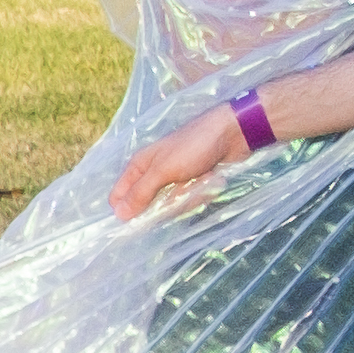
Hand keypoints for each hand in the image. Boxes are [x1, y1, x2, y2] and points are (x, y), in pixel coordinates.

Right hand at [111, 106, 251, 219]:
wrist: (234, 134)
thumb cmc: (194, 146)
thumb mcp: (164, 169)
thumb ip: (141, 192)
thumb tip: (119, 215)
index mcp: (140, 167)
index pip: (119, 197)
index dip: (126, 211)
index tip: (141, 219)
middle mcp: (154, 174)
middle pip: (150, 206)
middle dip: (169, 203)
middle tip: (184, 189)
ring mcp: (176, 180)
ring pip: (173, 205)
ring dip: (190, 196)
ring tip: (203, 179)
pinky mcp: (194, 183)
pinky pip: (192, 200)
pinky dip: (203, 193)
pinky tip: (213, 180)